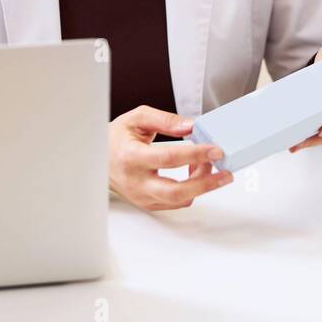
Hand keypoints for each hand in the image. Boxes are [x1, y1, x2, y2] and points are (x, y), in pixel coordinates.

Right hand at [108, 105, 232, 210]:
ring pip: (179, 199)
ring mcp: (141, 196)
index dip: (195, 154)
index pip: (168, 158)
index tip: (215, 150)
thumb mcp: (137, 119)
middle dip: (206, 184)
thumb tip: (190, 126)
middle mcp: (136, 181)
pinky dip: (191, 189)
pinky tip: (194, 172)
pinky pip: (176, 202)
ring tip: (207, 165)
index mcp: (131, 157)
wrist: (96, 158)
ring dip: (200, 184)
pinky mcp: (148, 203)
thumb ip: (165, 120)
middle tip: (225, 173)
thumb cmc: (116, 138)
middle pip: (176, 191)